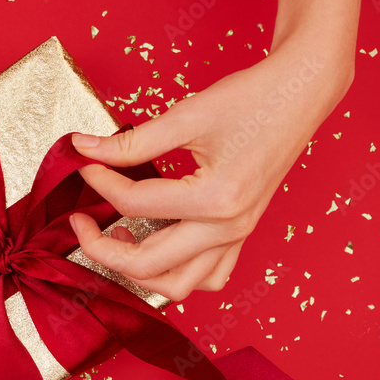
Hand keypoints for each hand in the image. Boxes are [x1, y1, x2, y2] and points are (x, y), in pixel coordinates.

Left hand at [69, 43, 351, 301]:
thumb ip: (132, 141)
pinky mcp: (239, 235)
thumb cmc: (252, 99)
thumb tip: (84, 149)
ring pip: (177, 285)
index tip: (85, 164)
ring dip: (138, 273)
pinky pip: (206, 277)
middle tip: (80, 222)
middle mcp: (228, 228)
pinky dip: (174, 273)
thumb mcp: (187, 116)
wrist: (299, 94)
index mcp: (216, 198)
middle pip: (148, 264)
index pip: (136, 205)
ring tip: (117, 238)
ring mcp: (237, 237)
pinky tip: (153, 244)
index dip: (100, 183)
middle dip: (102, 248)